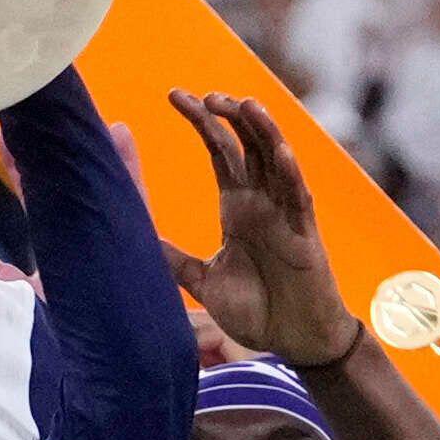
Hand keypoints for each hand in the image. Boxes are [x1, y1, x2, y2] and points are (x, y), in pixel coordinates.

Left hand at [178, 88, 364, 369]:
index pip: (220, 151)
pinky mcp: (305, 234)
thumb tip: (134, 240)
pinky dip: (290, 174)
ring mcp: (285, 214)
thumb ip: (173, 258)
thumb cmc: (258, 311)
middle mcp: (262, 202)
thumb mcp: (201, 281)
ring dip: (262, 131)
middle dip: (227, 116)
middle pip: (247, 144)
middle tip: (204, 96)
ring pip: (276, 160)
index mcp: (237, 207)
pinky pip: (298, 197)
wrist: (294, 342)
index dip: (202, 122)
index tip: (176, 96)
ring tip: (243, 104)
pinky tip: (279, 152)